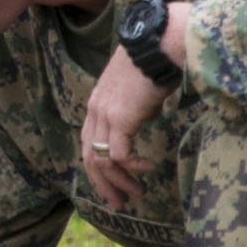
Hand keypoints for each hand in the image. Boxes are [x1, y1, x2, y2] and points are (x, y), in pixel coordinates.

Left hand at [80, 11, 187, 207]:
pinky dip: (133, 167)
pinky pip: (119, 156)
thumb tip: (147, 115)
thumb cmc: (155, 61)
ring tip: (138, 193)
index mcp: (96, 104)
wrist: (158, 44)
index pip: (88, 143)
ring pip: (102, 161)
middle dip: (103, 184)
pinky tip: (149, 168)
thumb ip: (136, 106)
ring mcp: (104, 115)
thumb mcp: (139, 89)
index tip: (113, 184)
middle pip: (89, 158)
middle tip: (119, 202)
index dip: (98, 167)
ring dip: (120, 181)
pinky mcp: (119, 119)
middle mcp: (95, 111)